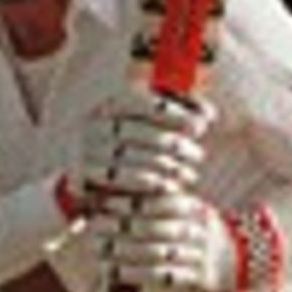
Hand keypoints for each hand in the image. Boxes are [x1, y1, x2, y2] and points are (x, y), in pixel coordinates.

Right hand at [69, 91, 212, 208]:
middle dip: (173, 143)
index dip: (173, 113)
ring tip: (189, 175)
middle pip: (138, 129)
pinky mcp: (81, 174)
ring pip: (130, 154)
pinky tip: (169, 187)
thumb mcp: (148, 133)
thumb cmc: (127, 156)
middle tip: (198, 155)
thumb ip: (176, 119)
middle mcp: (93, 124)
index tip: (201, 126)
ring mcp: (85, 149)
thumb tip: (210, 114)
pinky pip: (117, 177)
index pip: (141, 102)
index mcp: (109, 106)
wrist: (84, 189)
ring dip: (164, 165)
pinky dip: (146, 181)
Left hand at [89, 191, 236, 291]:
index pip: (155, 200)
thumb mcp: (184, 211)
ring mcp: (200, 254)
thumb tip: (110, 193)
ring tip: (98, 250)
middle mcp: (197, 229)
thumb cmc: (195, 234)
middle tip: (92, 227)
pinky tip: (116, 272)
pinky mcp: (200, 279)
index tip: (100, 203)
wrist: (236, 261)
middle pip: (152, 226)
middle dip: (118, 227)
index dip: (126, 201)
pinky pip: (165, 276)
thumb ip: (155, 202)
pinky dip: (137, 274)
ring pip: (155, 252)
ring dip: (123, 252)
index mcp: (192, 207)